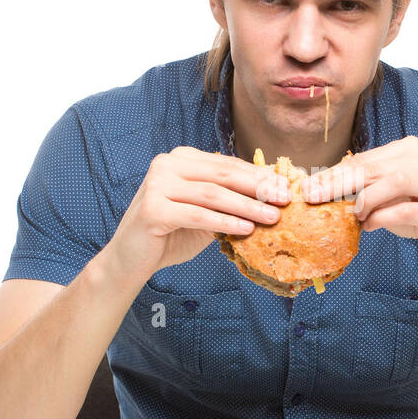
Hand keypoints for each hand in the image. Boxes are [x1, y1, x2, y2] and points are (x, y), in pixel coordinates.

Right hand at [105, 146, 290, 283]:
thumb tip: (271, 197)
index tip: (287, 187)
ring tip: (272, 218)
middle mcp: (166, 164)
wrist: (130, 260)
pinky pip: (198, 215)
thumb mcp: (205, 214)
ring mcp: (157, 185)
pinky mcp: (153, 209)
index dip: (259, 175)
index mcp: (181, 159)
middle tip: (285, 200)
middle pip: (223, 175)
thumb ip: (228, 202)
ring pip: (213, 194)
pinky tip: (246, 229)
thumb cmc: (170, 235)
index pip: (227, 165)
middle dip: (258, 188)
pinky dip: (225, 222)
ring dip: (247, 206)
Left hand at [302, 136, 417, 272]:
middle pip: (374, 168)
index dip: (333, 173)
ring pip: (393, 182)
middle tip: (315, 198)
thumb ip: (366, 187)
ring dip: (366, 199)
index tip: (308, 187)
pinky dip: (383, 218)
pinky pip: (406, 210)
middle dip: (339, 183)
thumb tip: (322, 188)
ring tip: (354, 215)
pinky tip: (370, 226)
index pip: (365, 159)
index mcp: (411, 150)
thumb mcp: (391, 196)